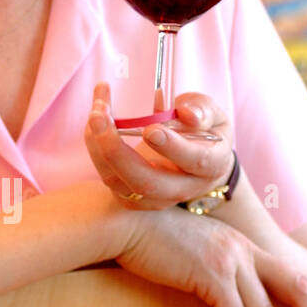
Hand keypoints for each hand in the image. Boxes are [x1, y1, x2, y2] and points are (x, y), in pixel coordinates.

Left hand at [84, 82, 234, 209]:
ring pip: (117, 180)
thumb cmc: (204, 132)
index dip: (172, 147)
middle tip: (99, 117)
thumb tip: (187, 113)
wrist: (198, 162)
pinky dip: (95, 147)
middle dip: (116, 150)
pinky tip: (94, 122)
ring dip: (98, 145)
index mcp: (210, 165)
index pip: (194, 161)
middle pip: (146, 181)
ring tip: (95, 112)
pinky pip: (107, 175)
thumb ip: (202, 110)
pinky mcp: (130, 195)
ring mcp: (152, 197)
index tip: (150, 129)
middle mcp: (181, 188)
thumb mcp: (213, 115)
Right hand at [117, 206, 306, 306]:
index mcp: (241, 243)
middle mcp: (242, 248)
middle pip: (299, 290)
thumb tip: (220, 302)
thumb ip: (211, 265)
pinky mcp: (210, 274)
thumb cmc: (143, 237)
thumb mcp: (189, 247)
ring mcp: (228, 259)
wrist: (117, 221)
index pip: (290, 278)